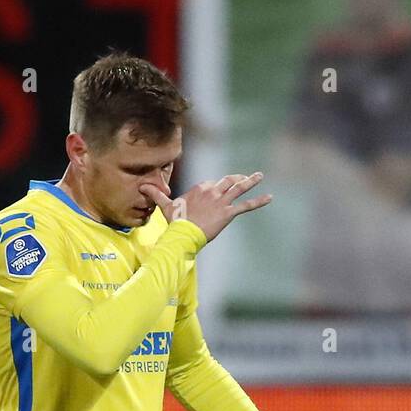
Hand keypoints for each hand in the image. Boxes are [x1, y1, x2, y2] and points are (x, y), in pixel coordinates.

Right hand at [139, 172, 271, 242]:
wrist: (183, 233)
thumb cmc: (174, 221)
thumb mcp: (165, 206)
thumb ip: (156, 194)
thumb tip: (141, 186)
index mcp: (200, 187)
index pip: (213, 183)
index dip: (217, 187)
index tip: (220, 189)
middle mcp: (212, 190)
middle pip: (228, 181)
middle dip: (237, 178)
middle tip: (246, 177)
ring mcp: (221, 201)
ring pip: (239, 188)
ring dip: (251, 181)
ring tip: (259, 176)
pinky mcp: (228, 213)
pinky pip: (246, 205)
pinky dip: (258, 201)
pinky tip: (269, 197)